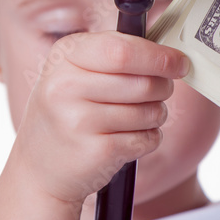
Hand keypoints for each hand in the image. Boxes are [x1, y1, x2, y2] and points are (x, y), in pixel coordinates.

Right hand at [10, 31, 188, 207]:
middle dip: (163, 87)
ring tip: (135, 119)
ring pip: (150, 111)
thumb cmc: (69, 114)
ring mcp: (79, 121)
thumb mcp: (75, 73)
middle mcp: (65, 86)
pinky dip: (149, 139)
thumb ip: (116, 55)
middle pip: (143, 81)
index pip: (122, 49)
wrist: (39, 170)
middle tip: (160, 91)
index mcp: (64, 56)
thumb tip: (170, 53)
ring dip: (156, 115)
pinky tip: (127, 139)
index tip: (180, 62)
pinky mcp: (97, 151)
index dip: (159, 56)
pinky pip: (148, 138)